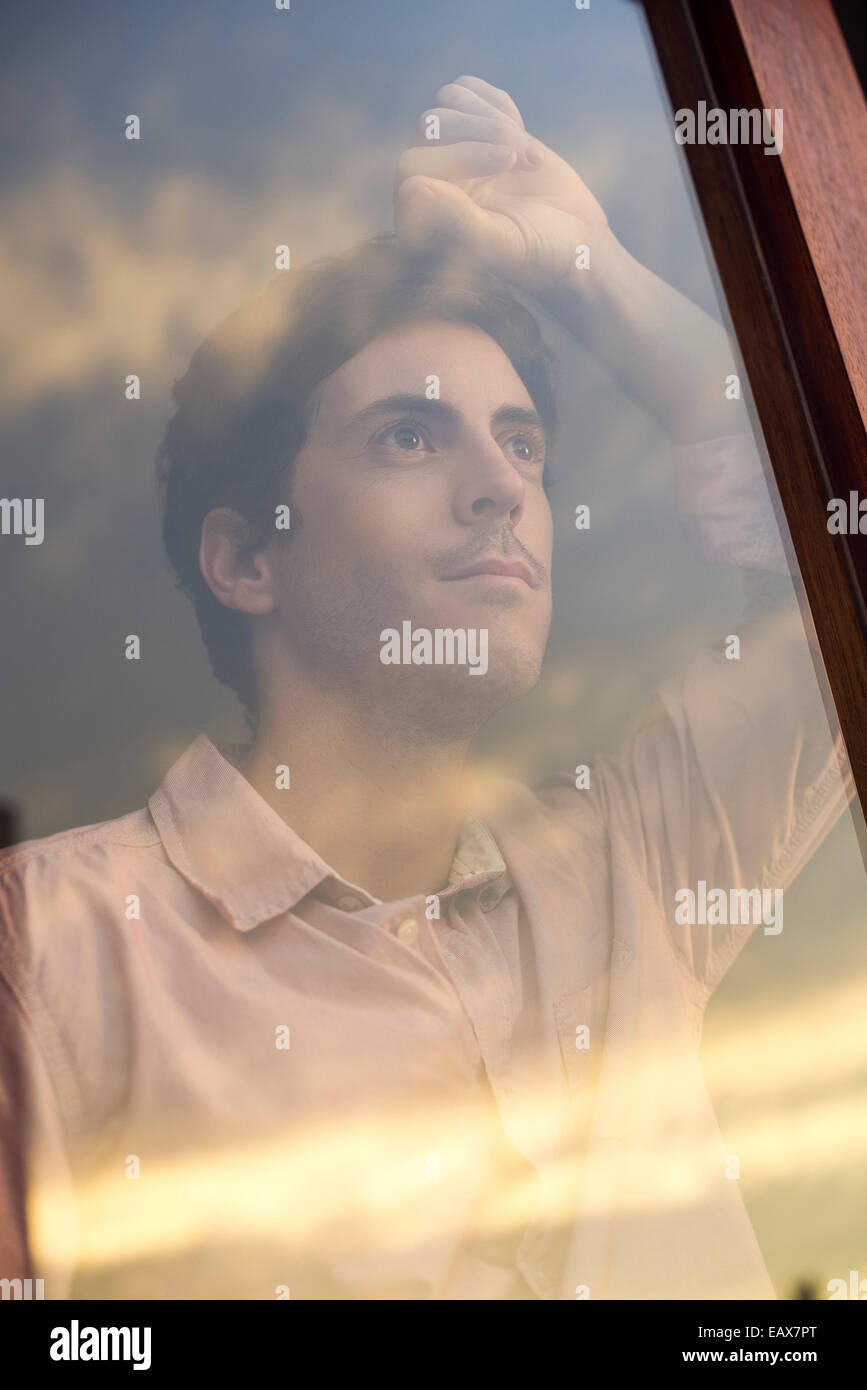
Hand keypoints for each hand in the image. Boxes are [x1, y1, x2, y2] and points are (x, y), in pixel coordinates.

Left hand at [394, 75, 611, 293]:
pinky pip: (470, 89)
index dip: (458, 156)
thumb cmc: (537, 253)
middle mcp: (430, 182)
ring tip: (526, 156)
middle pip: (431, 124)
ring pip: (449, 99)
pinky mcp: (475, 128)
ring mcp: (452, 152)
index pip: (413, 165)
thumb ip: (457, 221)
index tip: (506, 165)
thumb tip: (412, 188)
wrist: (575, 238)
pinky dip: (501, 105)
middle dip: (479, 133)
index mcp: (423, 219)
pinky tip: (523, 139)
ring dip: (494, 118)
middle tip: (516, 160)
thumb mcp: (502, 244)